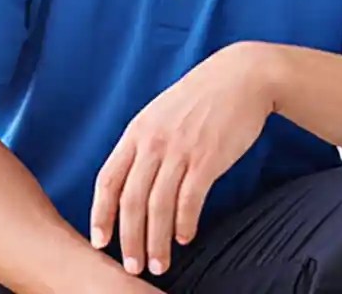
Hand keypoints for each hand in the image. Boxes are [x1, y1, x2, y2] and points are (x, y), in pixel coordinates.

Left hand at [89, 42, 278, 277]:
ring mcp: (180, 150)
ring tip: (159, 264)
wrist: (242, 76)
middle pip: (131, 200)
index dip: (100, 214)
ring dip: (157, 241)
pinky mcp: (208, 158)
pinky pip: (190, 199)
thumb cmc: (201, 98)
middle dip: (129, 239)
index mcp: (137, 132)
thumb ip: (144, 144)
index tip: (100, 242)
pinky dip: (185, 223)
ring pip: (159, 206)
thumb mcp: (160, 113)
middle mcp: (153, 142)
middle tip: (132, 267)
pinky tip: (185, 237)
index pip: (108, 179)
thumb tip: (131, 179)